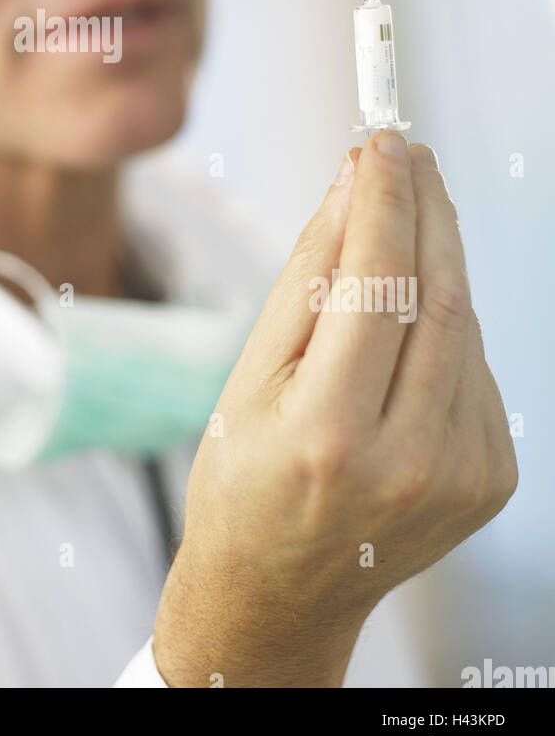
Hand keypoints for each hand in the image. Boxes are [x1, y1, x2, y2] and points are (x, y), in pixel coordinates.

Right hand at [152, 132, 518, 687]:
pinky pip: (473, 366)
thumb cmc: (244, 478)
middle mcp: (411, 461)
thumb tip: (350, 188)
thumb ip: (306, 279)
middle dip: (424, 206)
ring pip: (462, 324)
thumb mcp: (247, 376)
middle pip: (437, 293)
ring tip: (398, 218)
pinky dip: (445, 318)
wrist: (280, 594)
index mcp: (330, 436)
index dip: (384, 199)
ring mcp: (462, 476)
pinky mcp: (491, 479)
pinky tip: (408, 310)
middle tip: (403, 152)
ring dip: (437, 255)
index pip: (376, 283)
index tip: (381, 141)